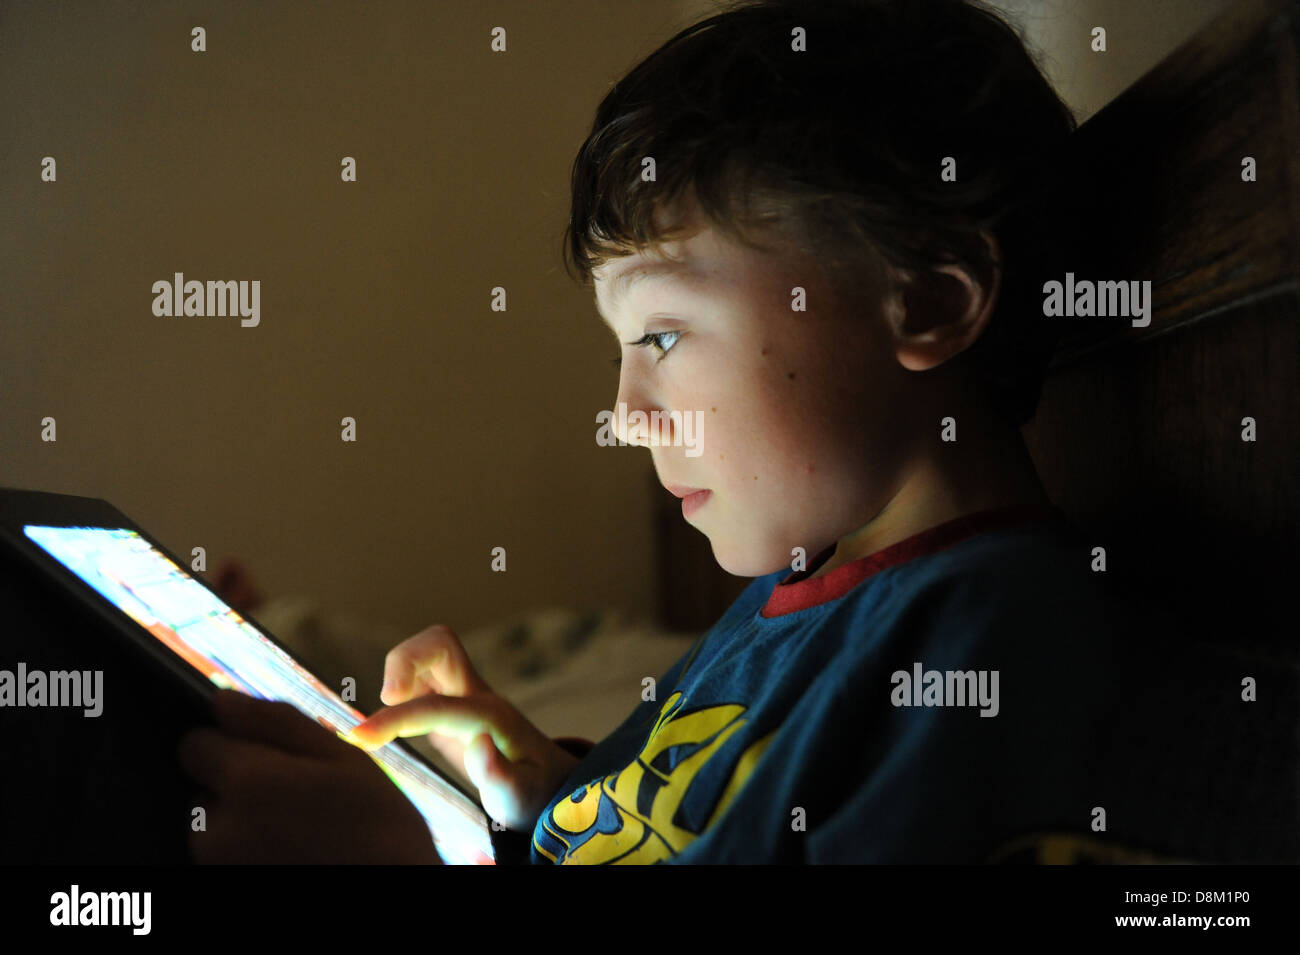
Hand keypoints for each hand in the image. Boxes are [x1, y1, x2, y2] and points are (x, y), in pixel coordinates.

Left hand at [177, 689, 442, 863]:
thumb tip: (221, 700)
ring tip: (298, 831)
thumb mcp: (341, 758)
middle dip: (238, 788)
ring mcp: (218, 865)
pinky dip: (250, 852)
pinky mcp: (226, 883)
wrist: (392, 891)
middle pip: (203, 790)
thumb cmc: (378, 828)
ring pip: (215, 828)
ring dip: (243, 824)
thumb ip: (275, 722)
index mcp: (245, 781)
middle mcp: (216, 829)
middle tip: (296, 799)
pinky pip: (227, 857)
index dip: (231, 744)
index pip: (194, 744)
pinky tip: (290, 852)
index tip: (268, 758)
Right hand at [348, 624, 581, 830]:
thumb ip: (500, 776)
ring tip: (388, 716)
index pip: (438, 706)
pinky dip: (399, 682)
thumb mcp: (520, 798)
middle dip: (402, 661)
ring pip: (428, 651)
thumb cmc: (533, 793)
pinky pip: (421, 672)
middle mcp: (477, 696)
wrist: (548, 784)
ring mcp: (464, 694)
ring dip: (399, 671)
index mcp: (491, 717)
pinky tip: (393, 718)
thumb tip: (479, 743)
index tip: (360, 735)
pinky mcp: (451, 700)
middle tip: (386, 700)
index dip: (396, 717)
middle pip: (439, 644)